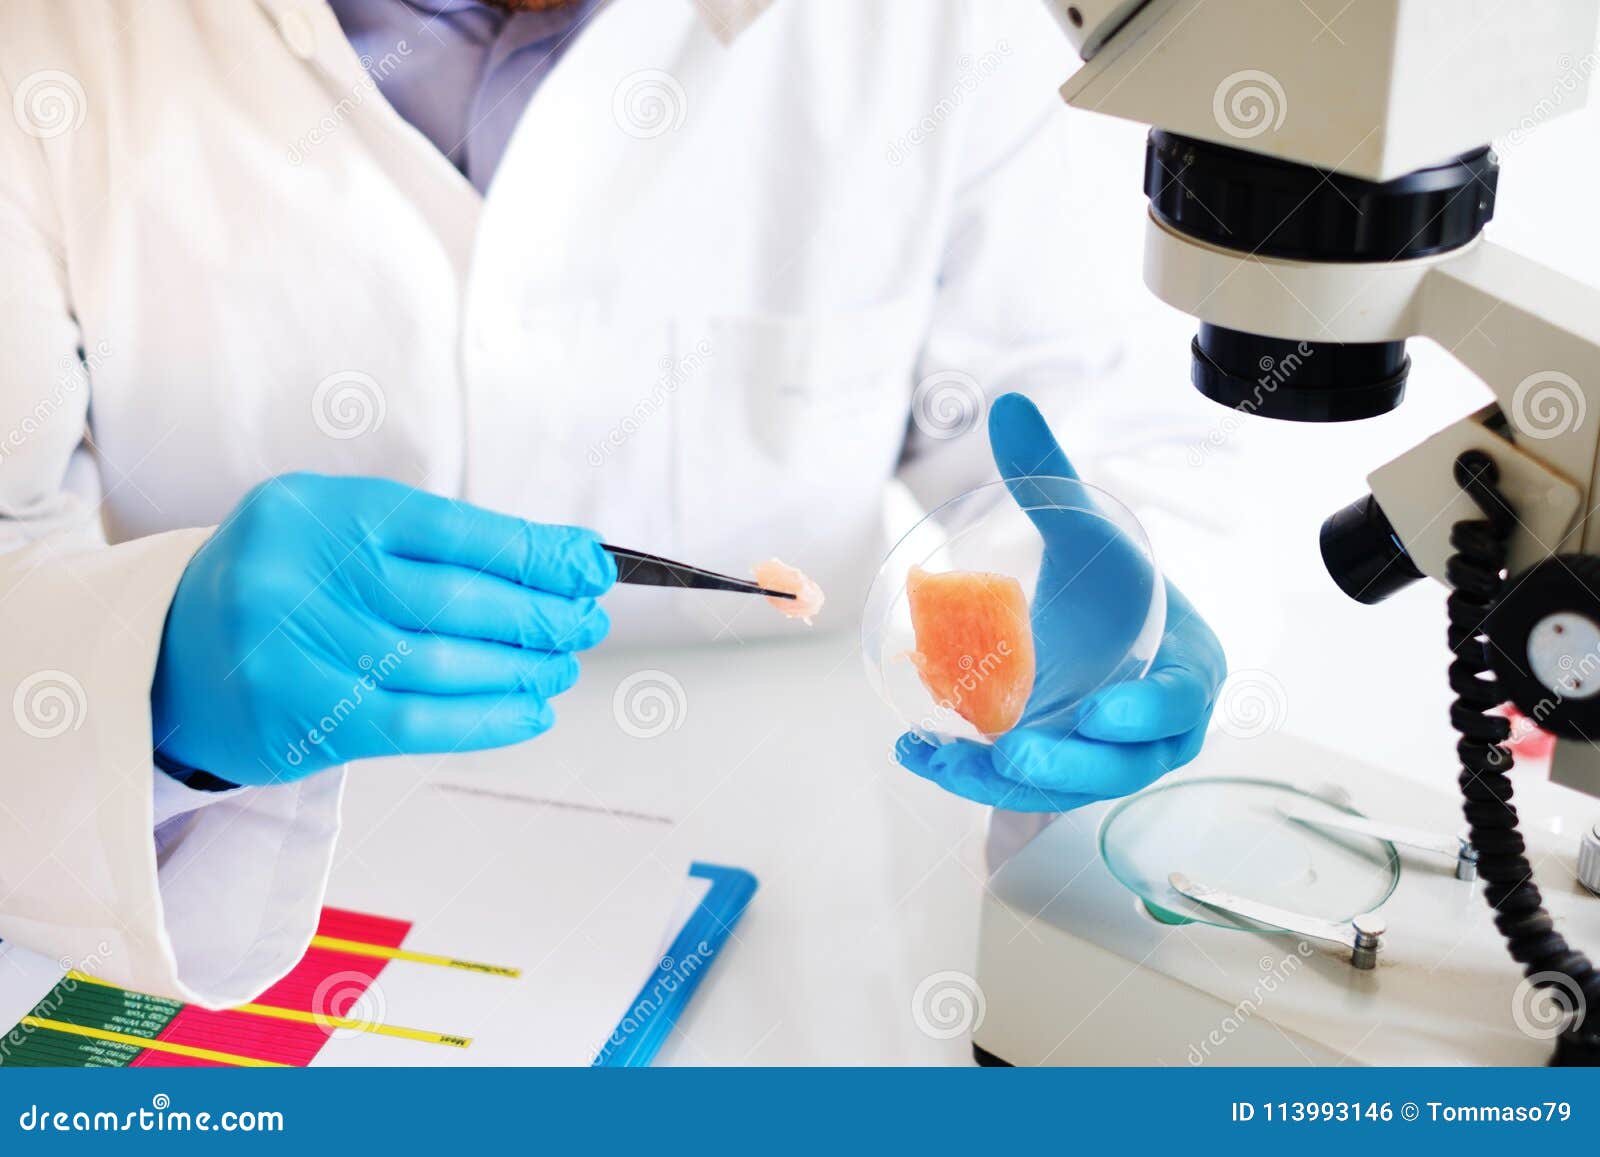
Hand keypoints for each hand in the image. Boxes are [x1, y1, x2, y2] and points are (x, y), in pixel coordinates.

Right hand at [152, 474, 614, 786]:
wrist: (173, 656)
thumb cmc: (287, 586)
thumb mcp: (342, 532)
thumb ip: (435, 543)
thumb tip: (562, 563)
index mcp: (318, 510)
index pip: (454, 529)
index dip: (534, 552)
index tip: (590, 567)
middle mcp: (296, 574)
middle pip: (454, 599)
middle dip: (539, 614)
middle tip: (586, 622)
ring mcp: (290, 650)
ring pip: (443, 664)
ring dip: (522, 670)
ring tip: (561, 666)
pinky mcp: (296, 720)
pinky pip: (417, 723)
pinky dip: (488, 720)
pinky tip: (531, 711)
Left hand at [895, 394, 1224, 811]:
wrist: (1106, 627)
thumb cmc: (1112, 582)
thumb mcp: (1086, 528)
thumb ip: (1051, 477)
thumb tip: (1008, 404)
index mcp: (1185, 669)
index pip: (1178, 700)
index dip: (1146, 711)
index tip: (1101, 712)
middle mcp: (1150, 728)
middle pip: (1120, 764)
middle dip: (1067, 765)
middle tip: (1012, 754)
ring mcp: (1105, 758)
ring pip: (1065, 786)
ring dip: (1002, 784)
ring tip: (939, 762)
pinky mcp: (1060, 771)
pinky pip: (1025, 786)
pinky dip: (973, 775)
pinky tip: (921, 755)